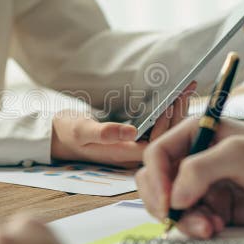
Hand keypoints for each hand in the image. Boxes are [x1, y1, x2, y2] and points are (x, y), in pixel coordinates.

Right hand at [51, 82, 195, 166]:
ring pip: (164, 133)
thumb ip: (104, 133)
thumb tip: (130, 132)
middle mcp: (134, 156)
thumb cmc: (67, 133)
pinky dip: (168, 112)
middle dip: (178, 112)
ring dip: (176, 111)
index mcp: (124, 156)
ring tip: (186, 88)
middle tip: (187, 87)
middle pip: (166, 138)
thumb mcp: (81, 130)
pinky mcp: (135, 140)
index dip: (170, 123)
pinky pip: (157, 127)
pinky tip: (175, 97)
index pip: (158, 143)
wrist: (57, 136)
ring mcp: (135, 149)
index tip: (176, 98)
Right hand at [137, 117, 243, 237]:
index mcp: (197, 133)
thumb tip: (174, 198)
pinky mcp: (217, 209)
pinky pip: (192, 222)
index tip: (169, 200)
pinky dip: (197, 228)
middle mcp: (197, 159)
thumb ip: (200, 170)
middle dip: (165, 203)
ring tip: (209, 226)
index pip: (157, 155)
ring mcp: (206, 186)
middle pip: (157, 183)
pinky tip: (217, 227)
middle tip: (177, 218)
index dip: (157, 178)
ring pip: (173, 207)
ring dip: (184, 220)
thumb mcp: (239, 154)